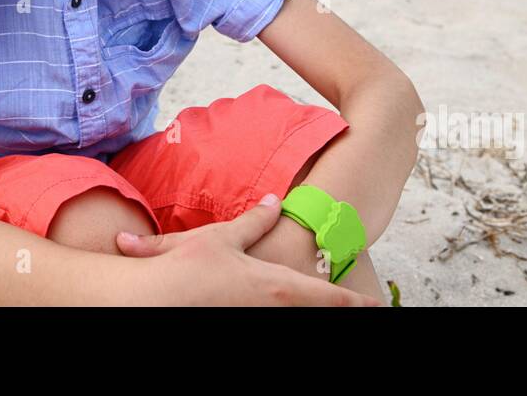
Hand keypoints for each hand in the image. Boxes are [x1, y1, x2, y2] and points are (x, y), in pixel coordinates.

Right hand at [114, 194, 382, 305]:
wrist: (150, 300)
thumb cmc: (186, 270)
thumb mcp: (222, 238)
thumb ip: (254, 221)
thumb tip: (275, 202)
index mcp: (277, 287)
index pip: (329, 297)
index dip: (356, 301)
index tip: (376, 303)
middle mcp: (273, 310)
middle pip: (317, 312)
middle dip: (336, 306)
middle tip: (358, 302)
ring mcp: (256, 322)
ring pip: (295, 318)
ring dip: (309, 308)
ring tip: (325, 303)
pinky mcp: (238, 325)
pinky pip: (266, 319)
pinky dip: (280, 311)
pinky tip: (276, 306)